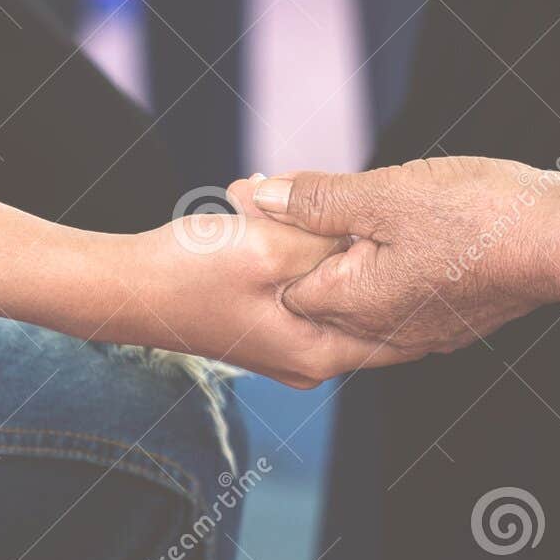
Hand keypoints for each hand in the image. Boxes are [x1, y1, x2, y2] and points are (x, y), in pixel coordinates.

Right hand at [117, 210, 414, 388]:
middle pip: (370, 300)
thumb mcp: (268, 247)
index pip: (405, 330)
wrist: (122, 287)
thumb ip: (330, 242)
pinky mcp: (271, 320)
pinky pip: (308, 280)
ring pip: (336, 284)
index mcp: (320, 352)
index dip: (425, 285)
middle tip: (369, 204)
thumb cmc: (187, 272)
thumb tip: (382, 233)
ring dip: (328, 241)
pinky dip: (303, 246)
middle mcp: (311, 357)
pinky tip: (280, 214)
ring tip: (307, 202)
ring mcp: (290, 341)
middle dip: (369, 250)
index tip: (437, 241)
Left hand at [229, 159, 559, 355]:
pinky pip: (404, 304)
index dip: (272, 243)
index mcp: (357, 304)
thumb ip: (319, 199)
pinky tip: (399, 242)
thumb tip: (260, 195)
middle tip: (301, 205)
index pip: (288, 288)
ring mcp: (426, 333)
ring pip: (366, 303)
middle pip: (324, 301)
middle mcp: (387, 332)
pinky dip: (390, 274)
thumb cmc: (476, 214)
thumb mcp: (385, 193)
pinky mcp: (457, 321)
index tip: (267, 202)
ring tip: (349, 219)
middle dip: (307, 257)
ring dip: (350, 265)